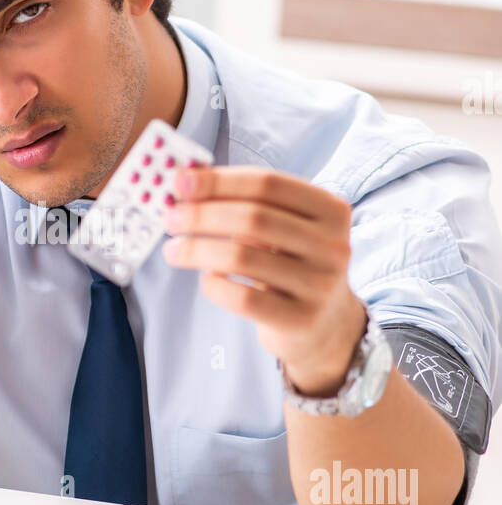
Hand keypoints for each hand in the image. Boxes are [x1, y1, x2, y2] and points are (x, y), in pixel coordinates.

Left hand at [162, 165, 366, 394]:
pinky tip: (207, 280)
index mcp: (330, 209)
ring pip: (242, 257)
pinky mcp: (300, 320)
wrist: (324, 324)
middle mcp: (333, 245)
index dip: (220, 181)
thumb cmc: (291, 264)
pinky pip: (242, 299)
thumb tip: (187, 182)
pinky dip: (214, 285)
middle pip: (253, 218)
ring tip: (173, 250)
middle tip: (170, 218)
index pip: (268, 183)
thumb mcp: (282, 227)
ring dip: (197, 250)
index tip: (181, 183)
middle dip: (202, 215)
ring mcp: (320, 285)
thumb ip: (244, 203)